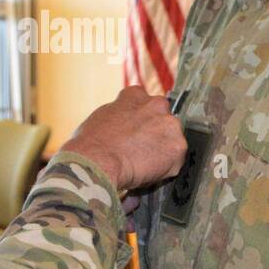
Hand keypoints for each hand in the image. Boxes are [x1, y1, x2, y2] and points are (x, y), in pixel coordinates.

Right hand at [61, 86, 186, 192]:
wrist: (97, 161)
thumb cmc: (90, 144)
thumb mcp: (101, 119)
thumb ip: (119, 117)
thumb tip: (120, 128)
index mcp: (135, 95)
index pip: (145, 105)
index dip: (141, 122)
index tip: (136, 133)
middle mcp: (156, 105)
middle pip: (163, 121)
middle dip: (156, 135)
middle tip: (141, 152)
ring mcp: (169, 125)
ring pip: (171, 141)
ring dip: (162, 152)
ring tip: (142, 166)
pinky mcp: (178, 147)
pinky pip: (174, 162)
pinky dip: (164, 170)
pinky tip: (147, 173)